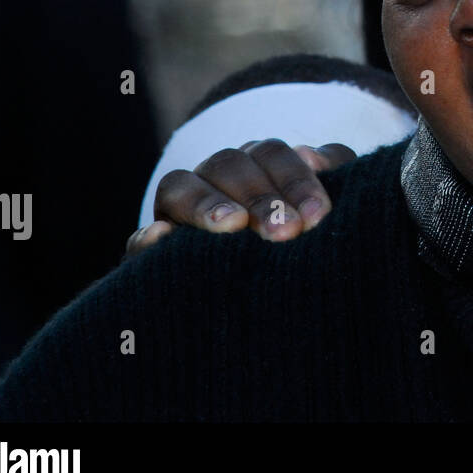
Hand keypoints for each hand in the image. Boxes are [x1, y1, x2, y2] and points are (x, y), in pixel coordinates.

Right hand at [124, 140, 355, 257]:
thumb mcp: (324, 212)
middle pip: (229, 164)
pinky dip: (148, 238)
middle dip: (260, 197)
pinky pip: (139, 240)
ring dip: (207, 203)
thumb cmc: (310, 247)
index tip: (319, 216)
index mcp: (257, 167)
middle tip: (286, 232)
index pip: (271, 154)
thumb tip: (313, 155)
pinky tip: (162, 239)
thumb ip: (333, 175)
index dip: (296, 180)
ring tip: (233, 226)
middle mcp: (215, 183)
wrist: (275, 317)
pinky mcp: (152, 257)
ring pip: (179, 186)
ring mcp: (179, 215)